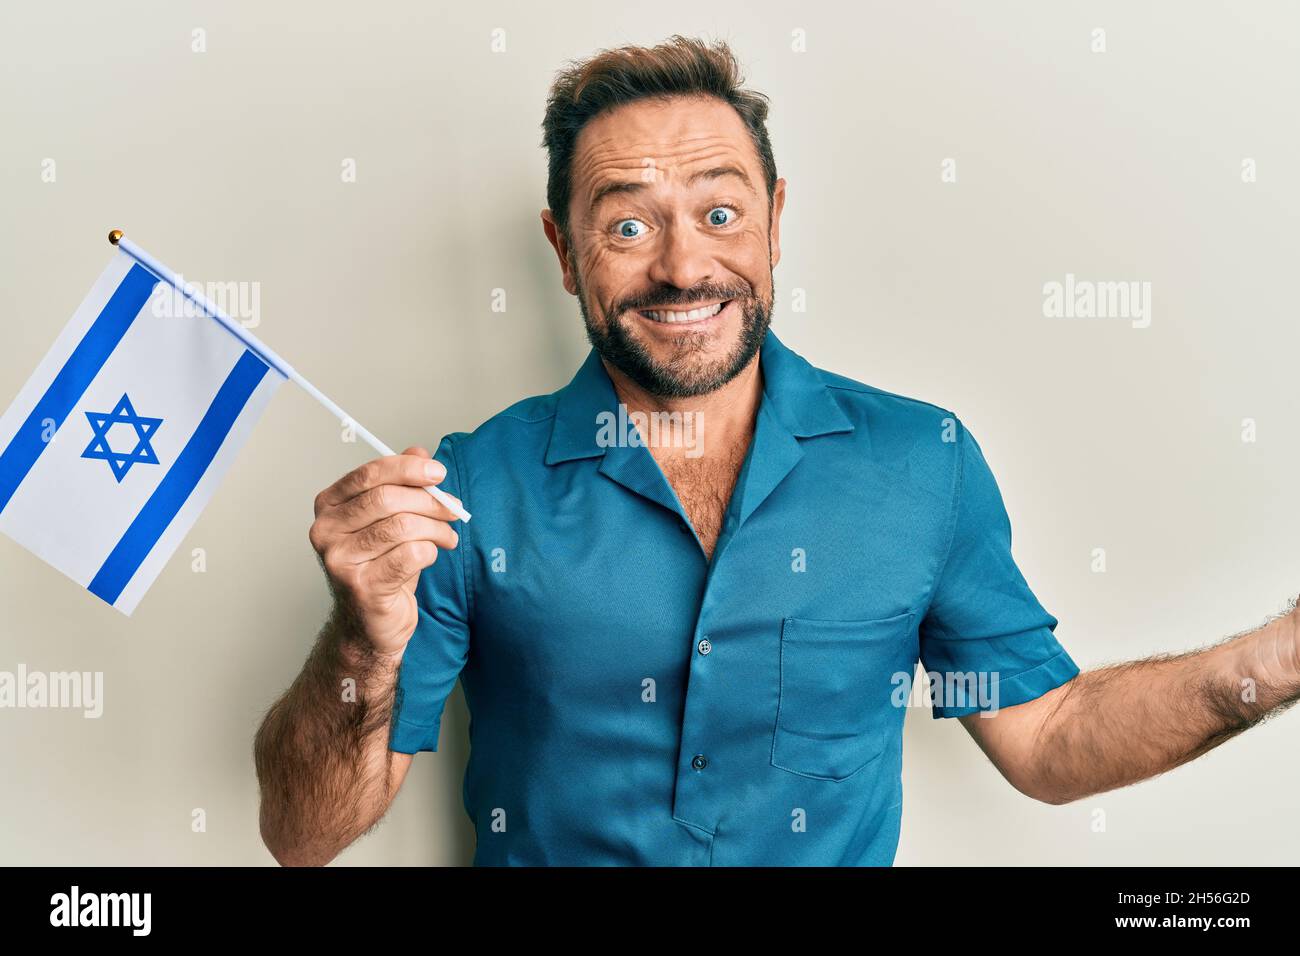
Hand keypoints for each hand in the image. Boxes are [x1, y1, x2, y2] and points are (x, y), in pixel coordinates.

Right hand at [309, 446, 462, 655]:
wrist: (370, 625)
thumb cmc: (382, 568)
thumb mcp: (391, 520)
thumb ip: (401, 485)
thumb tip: (419, 452)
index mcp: (330, 506)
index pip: (369, 474)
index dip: (407, 469)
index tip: (438, 473)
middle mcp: (326, 531)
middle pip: (387, 499)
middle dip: (429, 500)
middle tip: (454, 508)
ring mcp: (340, 560)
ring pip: (402, 526)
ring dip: (436, 528)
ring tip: (448, 536)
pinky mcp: (361, 586)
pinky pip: (409, 555)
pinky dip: (429, 552)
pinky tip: (431, 556)